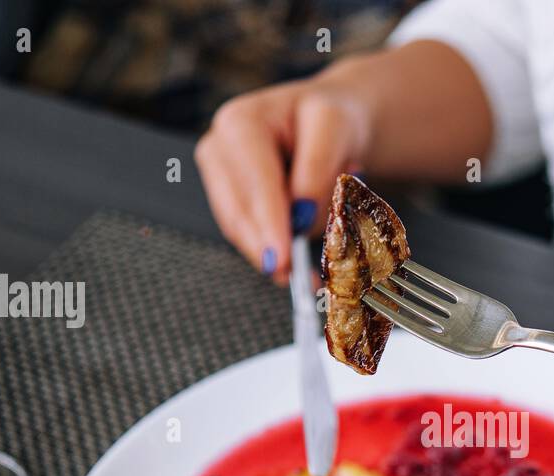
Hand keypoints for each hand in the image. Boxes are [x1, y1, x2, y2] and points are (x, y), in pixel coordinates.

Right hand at [195, 79, 369, 283]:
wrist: (324, 121)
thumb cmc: (329, 119)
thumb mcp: (335, 129)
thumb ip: (317, 169)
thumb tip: (302, 214)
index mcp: (240, 123)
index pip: (255, 182)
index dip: (269, 224)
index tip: (283, 259)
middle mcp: (219, 148)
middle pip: (239, 212)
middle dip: (269, 247)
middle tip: (299, 277)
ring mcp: (217, 177)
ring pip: (239, 230)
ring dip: (275, 247)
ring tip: (310, 256)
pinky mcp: (227, 201)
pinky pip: (246, 235)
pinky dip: (273, 247)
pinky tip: (297, 251)